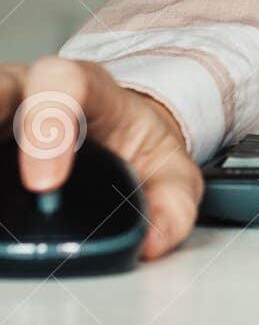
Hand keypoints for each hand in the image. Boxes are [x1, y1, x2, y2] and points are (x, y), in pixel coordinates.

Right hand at [1, 57, 200, 259]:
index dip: (48, 124)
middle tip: (17, 184)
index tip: (44, 183)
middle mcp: (33, 88)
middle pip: (0, 86)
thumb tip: (154, 241)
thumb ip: (174, 203)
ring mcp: (1, 107)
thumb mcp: (171, 170)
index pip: (66, 83)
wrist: (120, 133)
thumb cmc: (136, 145)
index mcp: (90, 89)